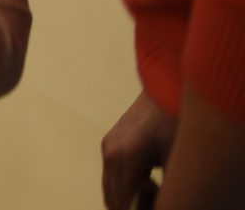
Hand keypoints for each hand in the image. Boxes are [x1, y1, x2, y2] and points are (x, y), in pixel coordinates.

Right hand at [102, 90, 175, 209]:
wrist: (167, 86)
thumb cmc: (173, 121)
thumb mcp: (174, 161)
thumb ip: (164, 189)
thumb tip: (162, 204)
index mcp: (121, 159)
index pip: (121, 202)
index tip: (151, 207)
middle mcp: (109, 152)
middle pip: (112, 196)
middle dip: (130, 204)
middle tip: (155, 201)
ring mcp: (108, 144)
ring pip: (112, 183)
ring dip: (130, 192)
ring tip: (156, 188)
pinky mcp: (113, 139)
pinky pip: (114, 170)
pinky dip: (129, 180)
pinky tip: (150, 174)